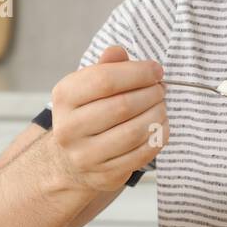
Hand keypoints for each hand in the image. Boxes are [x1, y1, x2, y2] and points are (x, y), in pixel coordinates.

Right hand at [48, 45, 168, 191]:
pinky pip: (141, 154)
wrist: (70, 160)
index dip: (138, 72)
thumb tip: (118, 51)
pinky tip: (161, 125)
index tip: (156, 70)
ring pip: (134, 132)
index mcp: (64, 97)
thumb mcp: (88, 85)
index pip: (104, 79)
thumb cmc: (87, 113)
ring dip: (157, 115)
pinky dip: (158, 137)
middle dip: (151, 93)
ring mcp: (85, 155)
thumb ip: (105, 67)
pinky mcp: (105, 175)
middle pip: (122, 106)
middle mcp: (69, 128)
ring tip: (162, 106)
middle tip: (161, 89)